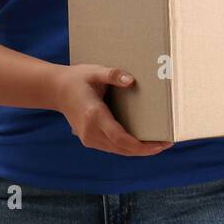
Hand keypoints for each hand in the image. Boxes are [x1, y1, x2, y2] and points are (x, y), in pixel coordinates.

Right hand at [52, 64, 172, 156]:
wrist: (55, 90)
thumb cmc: (77, 78)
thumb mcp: (94, 71)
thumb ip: (113, 75)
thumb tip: (131, 80)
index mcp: (94, 115)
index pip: (121, 139)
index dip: (142, 146)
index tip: (161, 143)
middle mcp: (90, 131)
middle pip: (123, 149)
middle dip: (146, 149)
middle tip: (167, 143)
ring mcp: (88, 138)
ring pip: (118, 151)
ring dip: (138, 150)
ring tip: (158, 144)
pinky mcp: (89, 139)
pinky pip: (112, 148)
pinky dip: (128, 147)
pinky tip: (141, 142)